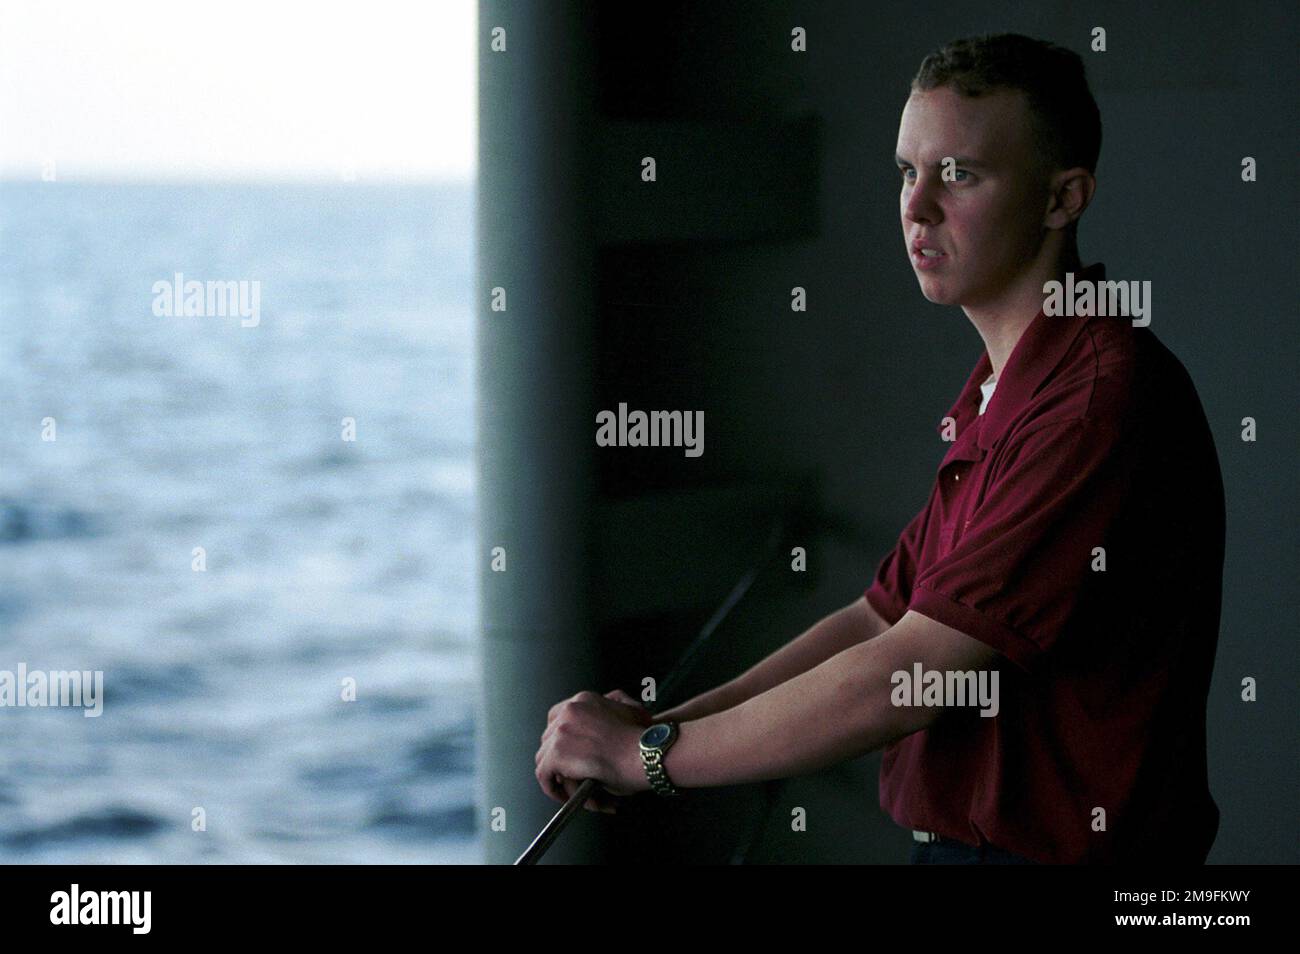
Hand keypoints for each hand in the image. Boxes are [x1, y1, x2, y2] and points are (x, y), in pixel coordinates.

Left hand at [535, 689, 652, 811]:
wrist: (647, 753)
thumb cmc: (644, 740)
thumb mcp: (631, 710)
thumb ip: (615, 703)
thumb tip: (611, 702)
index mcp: (584, 700)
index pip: (558, 717)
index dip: (561, 739)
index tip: (568, 753)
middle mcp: (569, 711)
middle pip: (548, 738)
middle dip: (558, 759)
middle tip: (570, 774)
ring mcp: (561, 732)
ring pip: (545, 758)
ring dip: (557, 775)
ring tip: (572, 789)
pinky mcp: (557, 754)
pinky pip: (543, 775)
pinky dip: (552, 788)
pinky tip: (564, 796)